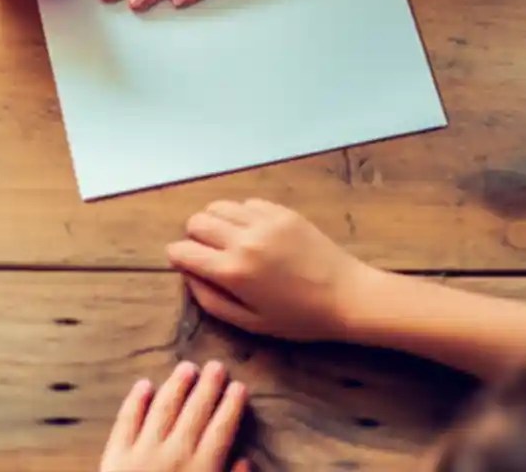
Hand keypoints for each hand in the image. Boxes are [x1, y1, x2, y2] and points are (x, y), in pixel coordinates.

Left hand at [100, 361, 249, 471]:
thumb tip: (244, 462)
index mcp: (203, 470)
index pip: (222, 429)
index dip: (232, 406)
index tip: (239, 387)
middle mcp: (174, 455)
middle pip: (195, 412)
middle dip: (208, 387)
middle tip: (216, 366)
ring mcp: (141, 453)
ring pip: (162, 408)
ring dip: (176, 386)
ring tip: (186, 368)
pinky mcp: (114, 458)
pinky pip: (126, 421)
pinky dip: (136, 401)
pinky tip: (144, 386)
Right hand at [167, 199, 372, 341]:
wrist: (347, 296)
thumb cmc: (298, 318)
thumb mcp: (250, 322)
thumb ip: (211, 300)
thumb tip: (188, 276)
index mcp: (232, 271)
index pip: (182, 250)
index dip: (177, 257)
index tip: (185, 263)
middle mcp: (243, 239)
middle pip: (196, 222)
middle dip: (194, 237)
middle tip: (208, 253)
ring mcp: (264, 221)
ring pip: (218, 206)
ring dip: (215, 222)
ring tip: (229, 239)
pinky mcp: (282, 212)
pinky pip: (246, 203)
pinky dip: (241, 215)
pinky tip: (254, 232)